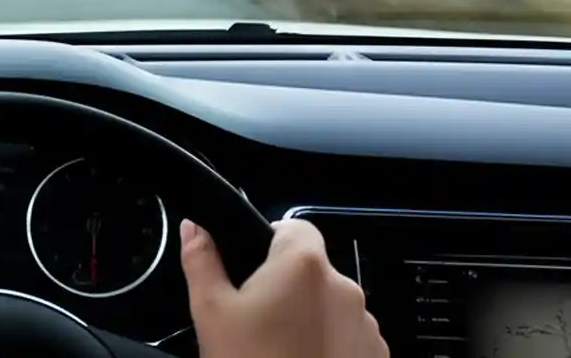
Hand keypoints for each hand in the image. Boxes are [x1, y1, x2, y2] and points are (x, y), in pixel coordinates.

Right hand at [180, 218, 387, 357]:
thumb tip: (194, 227)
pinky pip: (350, 336)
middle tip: (255, 318)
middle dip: (286, 287)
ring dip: (311, 317)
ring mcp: (367, 325)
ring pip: (332, 305)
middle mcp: (344, 287)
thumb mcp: (210, 312)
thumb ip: (202, 260)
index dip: (270, 241)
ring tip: (279, 348)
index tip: (250, 270)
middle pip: (312, 270)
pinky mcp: (377, 356)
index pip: (294, 226)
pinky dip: (330, 344)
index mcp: (302, 264)